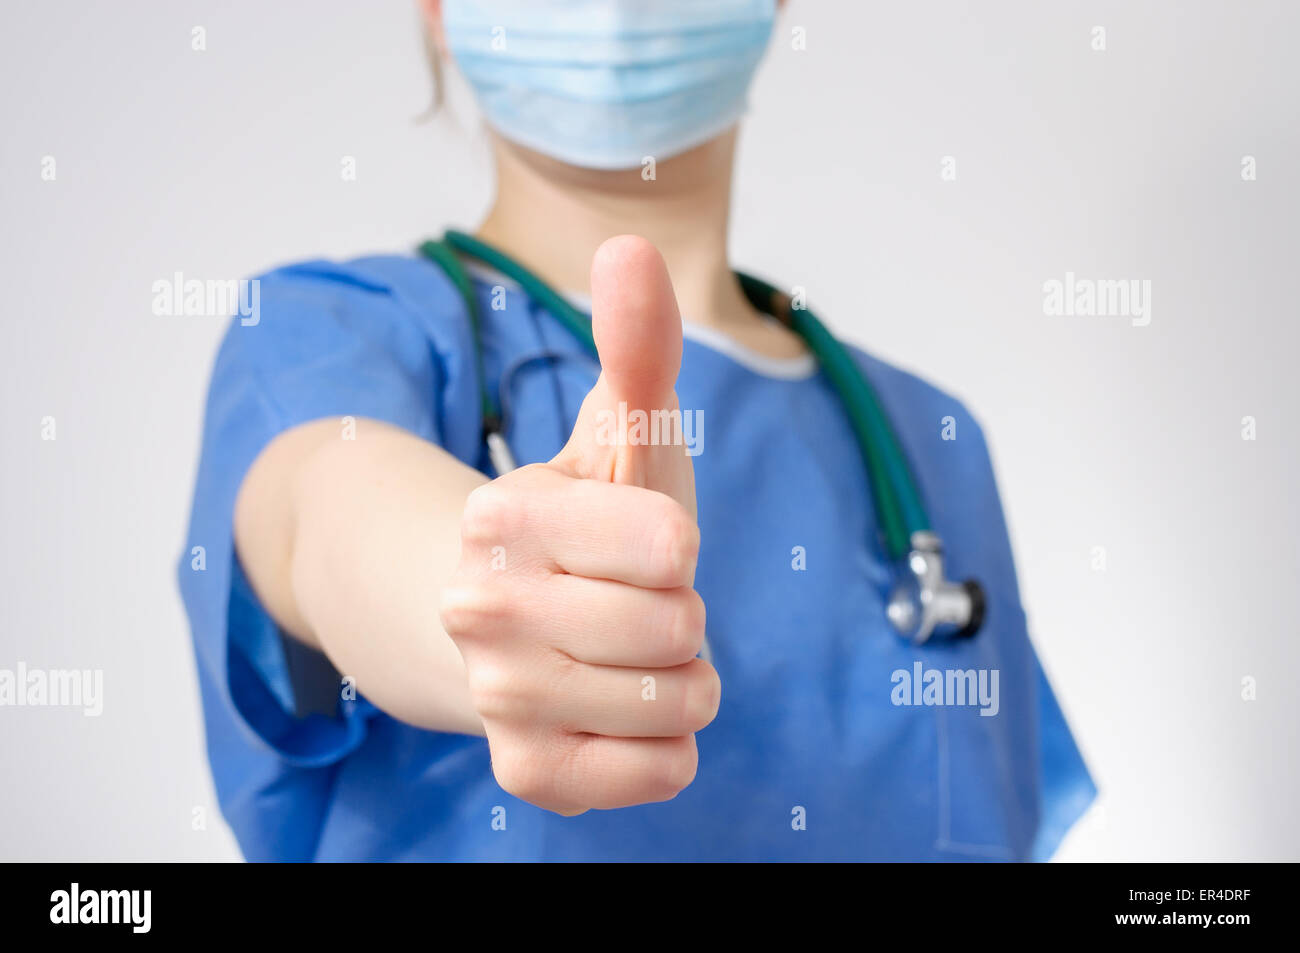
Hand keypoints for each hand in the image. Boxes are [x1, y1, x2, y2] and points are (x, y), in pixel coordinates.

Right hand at [440, 235, 717, 814]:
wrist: (506, 622)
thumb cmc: (585, 522)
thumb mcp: (617, 435)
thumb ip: (637, 346)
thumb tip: (632, 242)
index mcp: (500, 515)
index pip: (668, 545)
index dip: (673, 544)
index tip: (633, 542)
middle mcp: (480, 610)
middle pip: (678, 627)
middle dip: (680, 612)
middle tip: (631, 601)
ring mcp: (499, 699)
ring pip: (682, 702)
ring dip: (682, 677)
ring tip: (628, 654)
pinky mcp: (527, 774)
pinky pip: (663, 772)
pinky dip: (669, 745)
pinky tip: (622, 711)